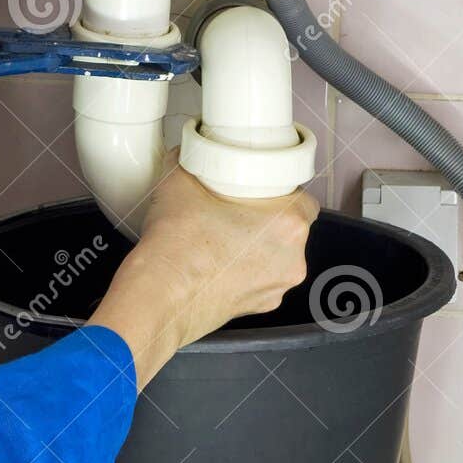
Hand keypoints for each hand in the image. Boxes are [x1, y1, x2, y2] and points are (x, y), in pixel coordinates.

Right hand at [91, 151, 318, 387]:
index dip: (282, 190)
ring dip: (256, 246)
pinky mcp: (257, 308)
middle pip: (290, 229)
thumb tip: (188, 155)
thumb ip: (191, 161)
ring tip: (220, 236)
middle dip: (266, 218)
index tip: (260, 187)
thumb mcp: (179, 182)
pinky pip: (258, 280)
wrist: (157, 299)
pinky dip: (242, 270)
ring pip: (275, 257)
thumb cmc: (176, 250)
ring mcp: (275, 288)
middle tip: (234, 208)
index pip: (305, 198)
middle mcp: (291, 259)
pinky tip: (214, 261)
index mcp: (287, 224)